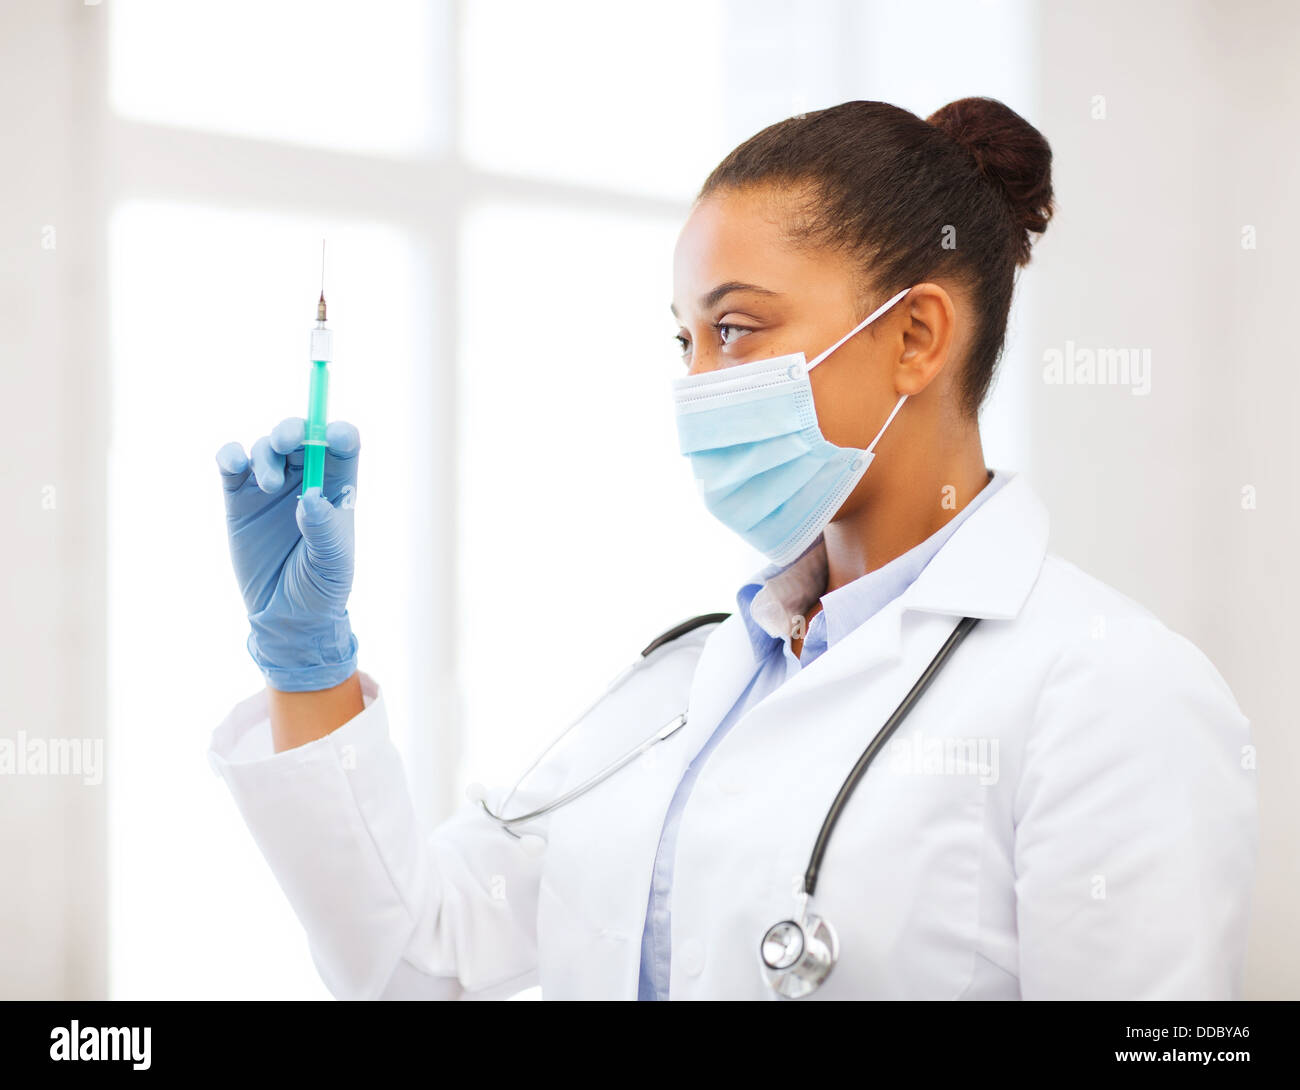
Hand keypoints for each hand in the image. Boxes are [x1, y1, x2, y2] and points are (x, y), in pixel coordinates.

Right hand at [216, 418, 359, 691]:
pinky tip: (232, 464)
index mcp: (338, 487)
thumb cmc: (321, 588)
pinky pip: (232, 463)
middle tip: (285, 443)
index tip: (330, 436)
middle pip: (301, 437)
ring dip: (266, 454)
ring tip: (268, 485)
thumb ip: (323, 528)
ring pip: (267, 447)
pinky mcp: (238, 498)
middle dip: (293, 430)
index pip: (342, 446)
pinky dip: (230, 455)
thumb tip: (311, 495)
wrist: (285, 617)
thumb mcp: (331, 562)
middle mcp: (306, 479)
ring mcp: (270, 486)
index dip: (338, 433)